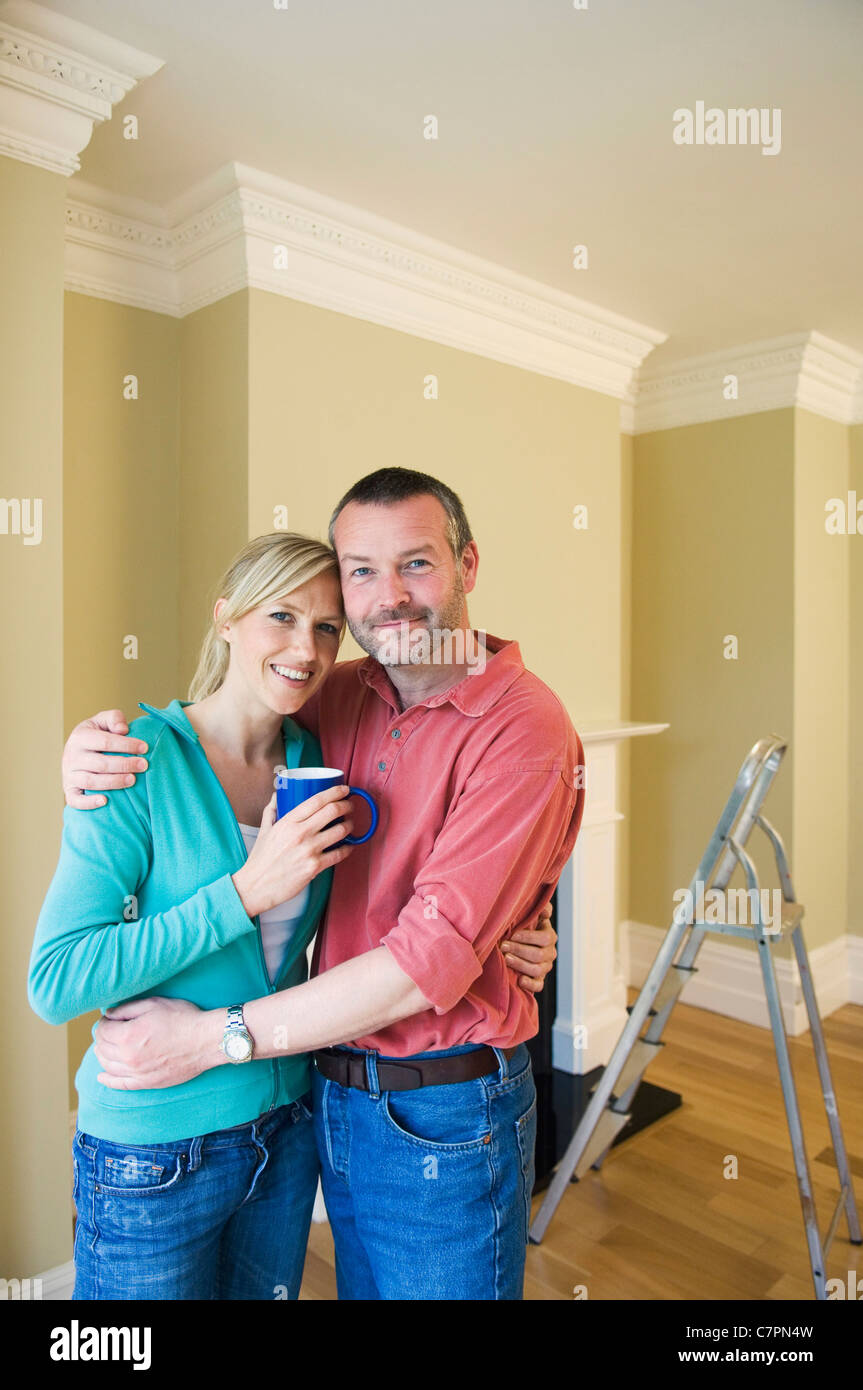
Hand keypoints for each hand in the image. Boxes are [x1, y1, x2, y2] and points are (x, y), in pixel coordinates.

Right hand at [63, 709, 148, 808]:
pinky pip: (75, 800)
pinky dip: (88, 803)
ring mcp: (69, 775)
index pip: (105, 741)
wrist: (76, 751)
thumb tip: (123, 730)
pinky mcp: (69, 790)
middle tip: (144, 765)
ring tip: (133, 780)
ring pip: (90, 781)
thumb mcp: (103, 721)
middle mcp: (72, 756)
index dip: (126, 745)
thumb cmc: (96, 735)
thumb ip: (114, 718)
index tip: (145, 748)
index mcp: (80, 737)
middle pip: (100, 763)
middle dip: (124, 764)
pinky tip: (105, 801)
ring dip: (113, 782)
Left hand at [93, 997, 222, 1089]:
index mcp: (128, 1036)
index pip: (102, 1030)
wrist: (206, 1040)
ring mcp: (137, 1073)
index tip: (110, 1018)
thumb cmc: (183, 1018)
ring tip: (105, 1046)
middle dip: (102, 1037)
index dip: (103, 1022)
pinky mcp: (147, 1083)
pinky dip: (108, 1080)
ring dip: (103, 1055)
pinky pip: (120, 1085)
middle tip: (109, 1029)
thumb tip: (108, 1014)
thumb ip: (127, 1009)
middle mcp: (128, 1057)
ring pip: (108, 1066)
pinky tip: (103, 1076)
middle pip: (102, 1048)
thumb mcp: (154, 1004)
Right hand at [231, 787, 356, 917]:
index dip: (335, 792)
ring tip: (349, 824)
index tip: (344, 789)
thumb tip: (275, 796)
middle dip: (347, 805)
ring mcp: (309, 850)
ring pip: (340, 831)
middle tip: (350, 805)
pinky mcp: (315, 867)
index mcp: (288, 822)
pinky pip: (339, 854)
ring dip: (349, 825)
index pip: (316, 800)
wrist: (256, 886)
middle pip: (332, 811)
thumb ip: (271, 811)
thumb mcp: (264, 831)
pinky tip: (348, 846)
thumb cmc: (260, 860)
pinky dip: (347, 848)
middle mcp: (300, 833)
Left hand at [502, 901, 556, 993]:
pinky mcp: (538, 980)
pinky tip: (520, 980)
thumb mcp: (532, 915)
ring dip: (521, 964)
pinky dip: (530, 984)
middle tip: (503, 946)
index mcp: (549, 937)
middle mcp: (550, 953)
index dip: (529, 937)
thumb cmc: (524, 927)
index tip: (513, 934)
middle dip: (519, 950)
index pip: (545, 938)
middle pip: (539, 955)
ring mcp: (545, 967)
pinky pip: (538, 986)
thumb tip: (545, 909)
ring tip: (506, 959)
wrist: (519, 944)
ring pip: (537, 970)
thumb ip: (540, 908)